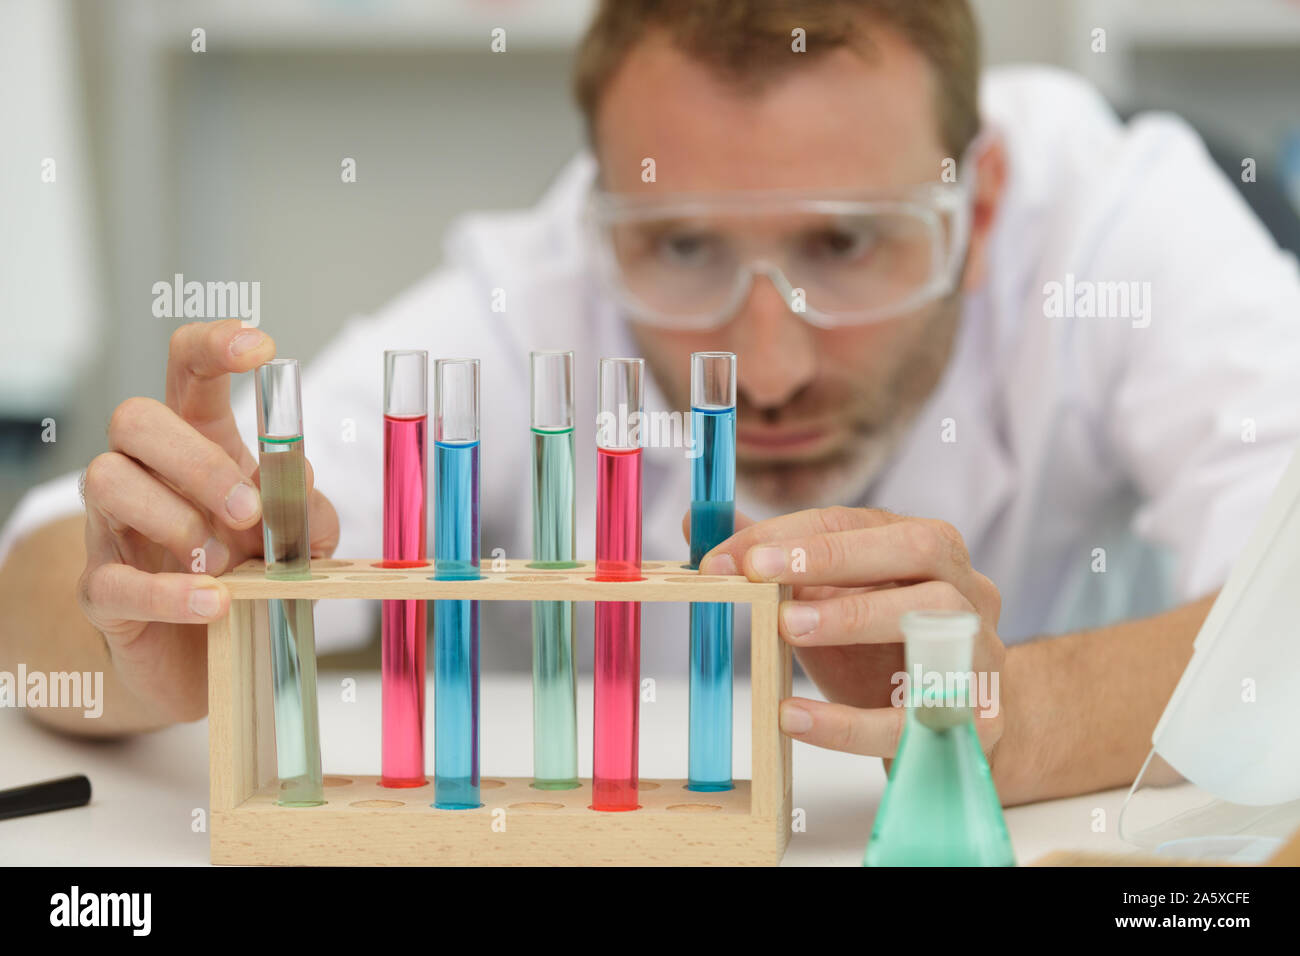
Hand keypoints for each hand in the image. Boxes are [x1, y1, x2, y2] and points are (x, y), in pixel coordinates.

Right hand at [77, 319, 338, 723]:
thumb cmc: (252, 576)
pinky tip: (215, 602)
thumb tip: (297, 476)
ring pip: (106, 481)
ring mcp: (112, 529)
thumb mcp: (300, 539)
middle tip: (249, 512)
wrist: (207, 658)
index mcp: (196, 442)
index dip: (215, 345)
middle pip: (135, 418)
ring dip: (176, 519)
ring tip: (224, 562)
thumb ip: (309, 510)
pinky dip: (169, 592)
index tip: (263, 349)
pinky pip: (113, 578)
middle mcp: (144, 472)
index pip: (188, 369)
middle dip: (197, 461)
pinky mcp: (102, 591)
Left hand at [689, 506, 1007, 772]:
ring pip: (935, 622)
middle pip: (920, 548)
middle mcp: (968, 589)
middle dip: (836, 554)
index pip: (860, 521)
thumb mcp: (828, 603)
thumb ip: (774, 565)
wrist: (954, 728)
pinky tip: (794, 717)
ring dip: (855, 617)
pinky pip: (916, 719)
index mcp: (926, 549)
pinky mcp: (983, 721)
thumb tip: (697, 526)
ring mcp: (982, 652)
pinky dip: (851, 722)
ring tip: (785, 628)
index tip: (726, 556)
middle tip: (761, 572)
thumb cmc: (881, 654)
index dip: (790, 533)